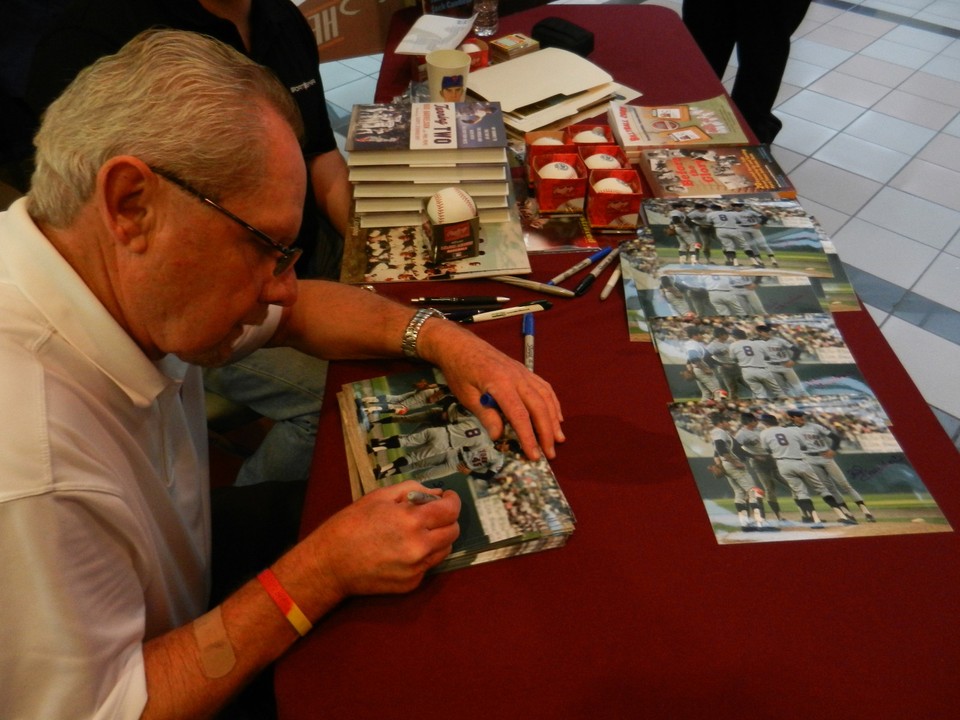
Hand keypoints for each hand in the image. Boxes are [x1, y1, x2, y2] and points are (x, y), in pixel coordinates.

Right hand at [302, 481, 460, 599]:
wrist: (330, 564)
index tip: (448, 497)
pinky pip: (429, 565)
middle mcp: (419, 547)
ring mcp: (417, 568)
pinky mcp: (411, 583)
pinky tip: (403, 550)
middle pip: (453, 531)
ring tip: (418, 531)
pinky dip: (423, 555)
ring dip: (438, 537)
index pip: (451, 510)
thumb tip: (435, 494)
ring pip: (445, 549)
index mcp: (411, 520)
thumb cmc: (351, 525)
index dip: (453, 500)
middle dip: (447, 518)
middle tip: (433, 513)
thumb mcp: (379, 496)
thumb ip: (412, 490)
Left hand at [418, 320, 563, 459]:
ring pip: (545, 397)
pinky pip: (544, 387)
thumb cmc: (460, 371)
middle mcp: (517, 378)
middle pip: (538, 407)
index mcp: (500, 384)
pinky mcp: (524, 370)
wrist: (460, 345)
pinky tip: (556, 416)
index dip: (528, 437)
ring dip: (554, 419)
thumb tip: (498, 437)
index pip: (519, 415)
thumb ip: (485, 415)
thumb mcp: (467, 396)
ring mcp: (523, 372)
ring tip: (559, 438)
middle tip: (550, 453)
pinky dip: (553, 403)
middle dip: (546, 432)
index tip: (534, 455)